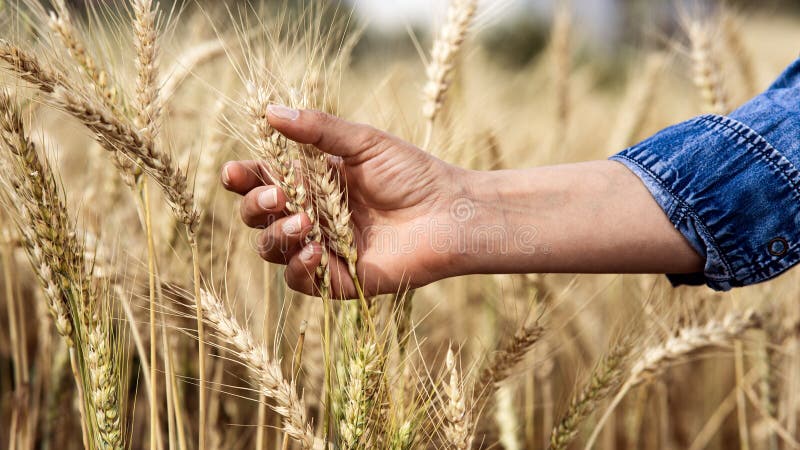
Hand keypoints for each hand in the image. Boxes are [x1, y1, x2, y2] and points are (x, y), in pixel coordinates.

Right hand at [222, 106, 466, 297]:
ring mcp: (323, 248)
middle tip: (278, 196)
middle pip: (258, 217)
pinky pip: (301, 281)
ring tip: (304, 221)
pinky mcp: (339, 278)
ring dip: (277, 235)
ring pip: (272, 250)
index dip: (243, 179)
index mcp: (313, 181)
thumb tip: (270, 111)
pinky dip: (300, 267)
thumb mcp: (364, 143)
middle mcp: (312, 215)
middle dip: (256, 206)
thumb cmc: (412, 174)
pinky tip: (316, 249)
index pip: (263, 180)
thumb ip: (317, 130)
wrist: (450, 213)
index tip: (234, 172)